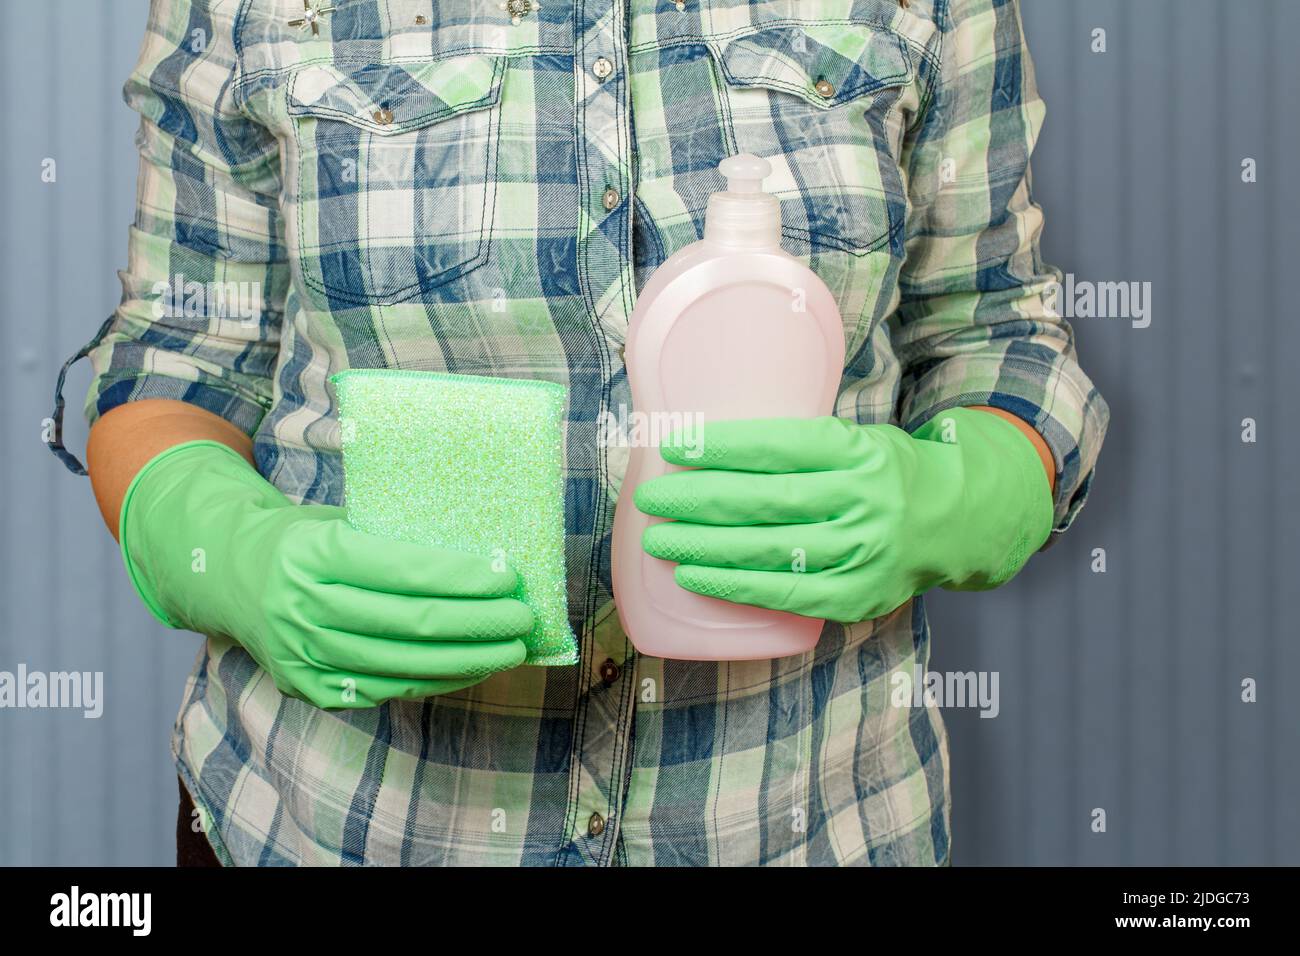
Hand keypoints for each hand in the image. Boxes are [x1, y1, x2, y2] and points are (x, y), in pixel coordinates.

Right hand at [119, 441, 531, 707]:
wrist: (227, 576)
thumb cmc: (305, 538)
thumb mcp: (338, 519)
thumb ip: (395, 535)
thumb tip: (482, 552)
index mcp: (312, 552)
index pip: (403, 570)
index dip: (462, 578)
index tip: (509, 577)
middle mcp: (302, 606)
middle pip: (410, 623)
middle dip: (478, 623)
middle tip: (523, 618)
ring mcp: (302, 654)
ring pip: (403, 665)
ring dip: (467, 660)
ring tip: (511, 649)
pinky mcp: (308, 688)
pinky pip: (386, 689)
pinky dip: (435, 679)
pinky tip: (470, 667)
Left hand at [635, 409, 1053, 622]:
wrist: (956, 522)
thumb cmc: (886, 474)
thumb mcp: (857, 441)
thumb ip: (798, 447)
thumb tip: (708, 446)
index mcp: (860, 453)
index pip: (780, 446)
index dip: (722, 447)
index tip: (674, 446)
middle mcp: (864, 502)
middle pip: (764, 501)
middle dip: (697, 500)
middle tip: (651, 498)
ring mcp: (863, 553)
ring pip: (767, 550)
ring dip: (704, 546)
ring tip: (659, 539)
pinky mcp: (857, 596)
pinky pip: (784, 593)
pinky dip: (733, 586)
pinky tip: (696, 576)